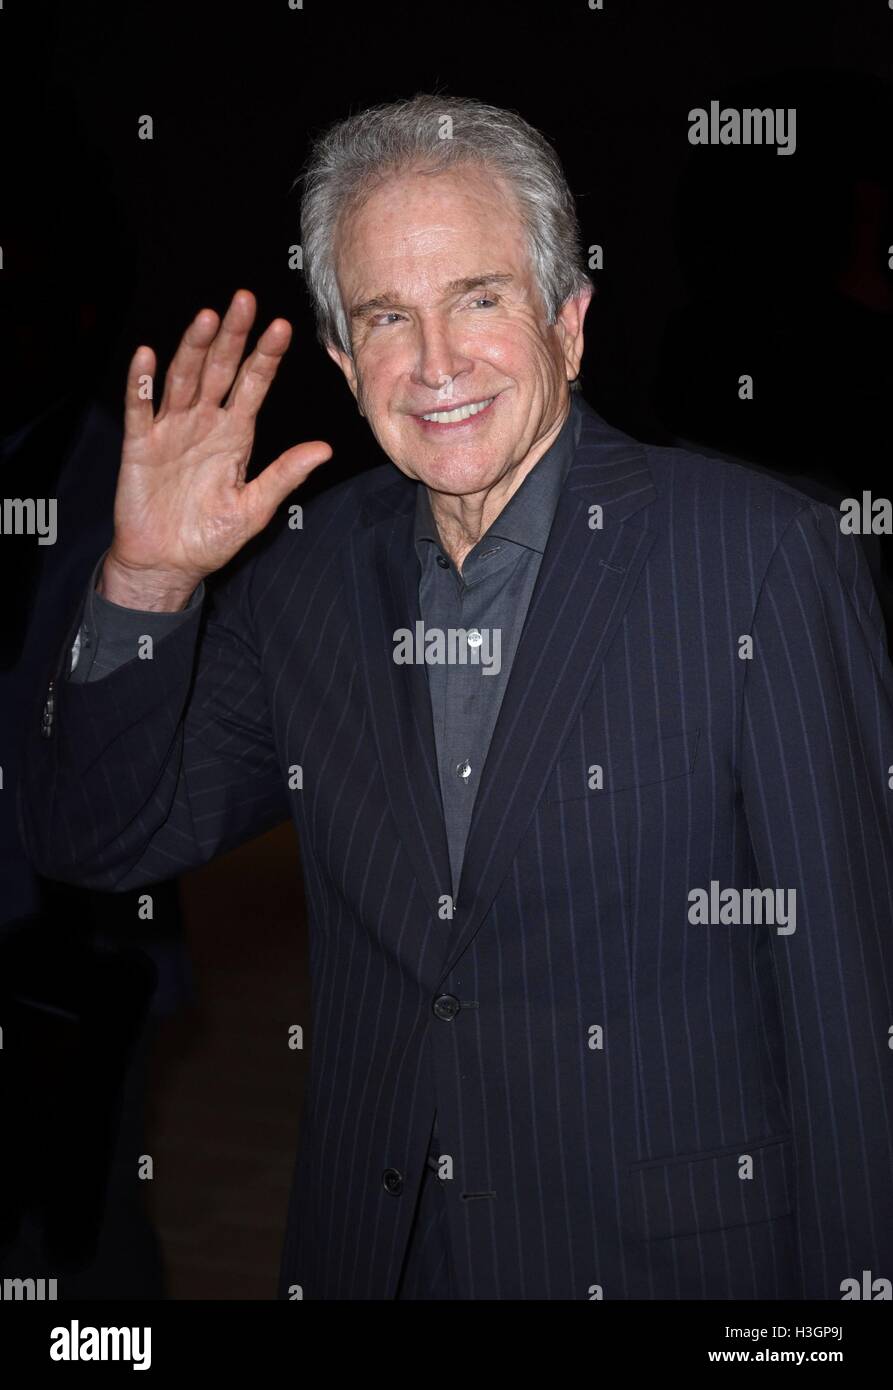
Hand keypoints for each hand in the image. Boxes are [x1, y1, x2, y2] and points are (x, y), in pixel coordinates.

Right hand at [100, 289, 331, 608]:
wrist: (168, 563)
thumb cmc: (210, 538)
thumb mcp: (255, 509)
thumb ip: (285, 475)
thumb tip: (324, 450)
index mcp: (235, 435)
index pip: (253, 384)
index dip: (266, 356)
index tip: (282, 327)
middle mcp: (203, 423)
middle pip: (219, 369)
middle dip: (232, 335)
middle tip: (244, 300)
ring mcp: (170, 430)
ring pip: (182, 378)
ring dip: (192, 348)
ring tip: (206, 317)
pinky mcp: (139, 445)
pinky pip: (140, 408)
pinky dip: (142, 383)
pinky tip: (148, 357)